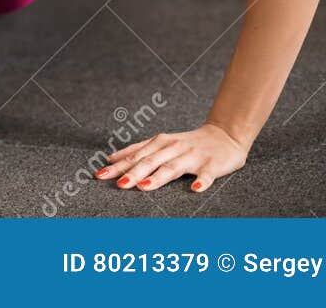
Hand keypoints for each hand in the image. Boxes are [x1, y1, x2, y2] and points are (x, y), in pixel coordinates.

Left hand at [96, 122, 249, 192]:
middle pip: (150, 161)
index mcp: (160, 143)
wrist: (225, 135)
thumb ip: (138, 151)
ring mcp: (192, 156)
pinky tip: (195, 189)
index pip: (135, 155)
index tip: (100, 174)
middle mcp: (173, 148)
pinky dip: (201, 181)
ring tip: (143, 187)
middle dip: (132, 173)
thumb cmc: (189, 143)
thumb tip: (111, 159)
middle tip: (118, 184)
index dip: (118, 165)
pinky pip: (206, 174)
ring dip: (157, 177)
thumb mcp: (161, 143)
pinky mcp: (212, 165)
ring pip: (173, 168)